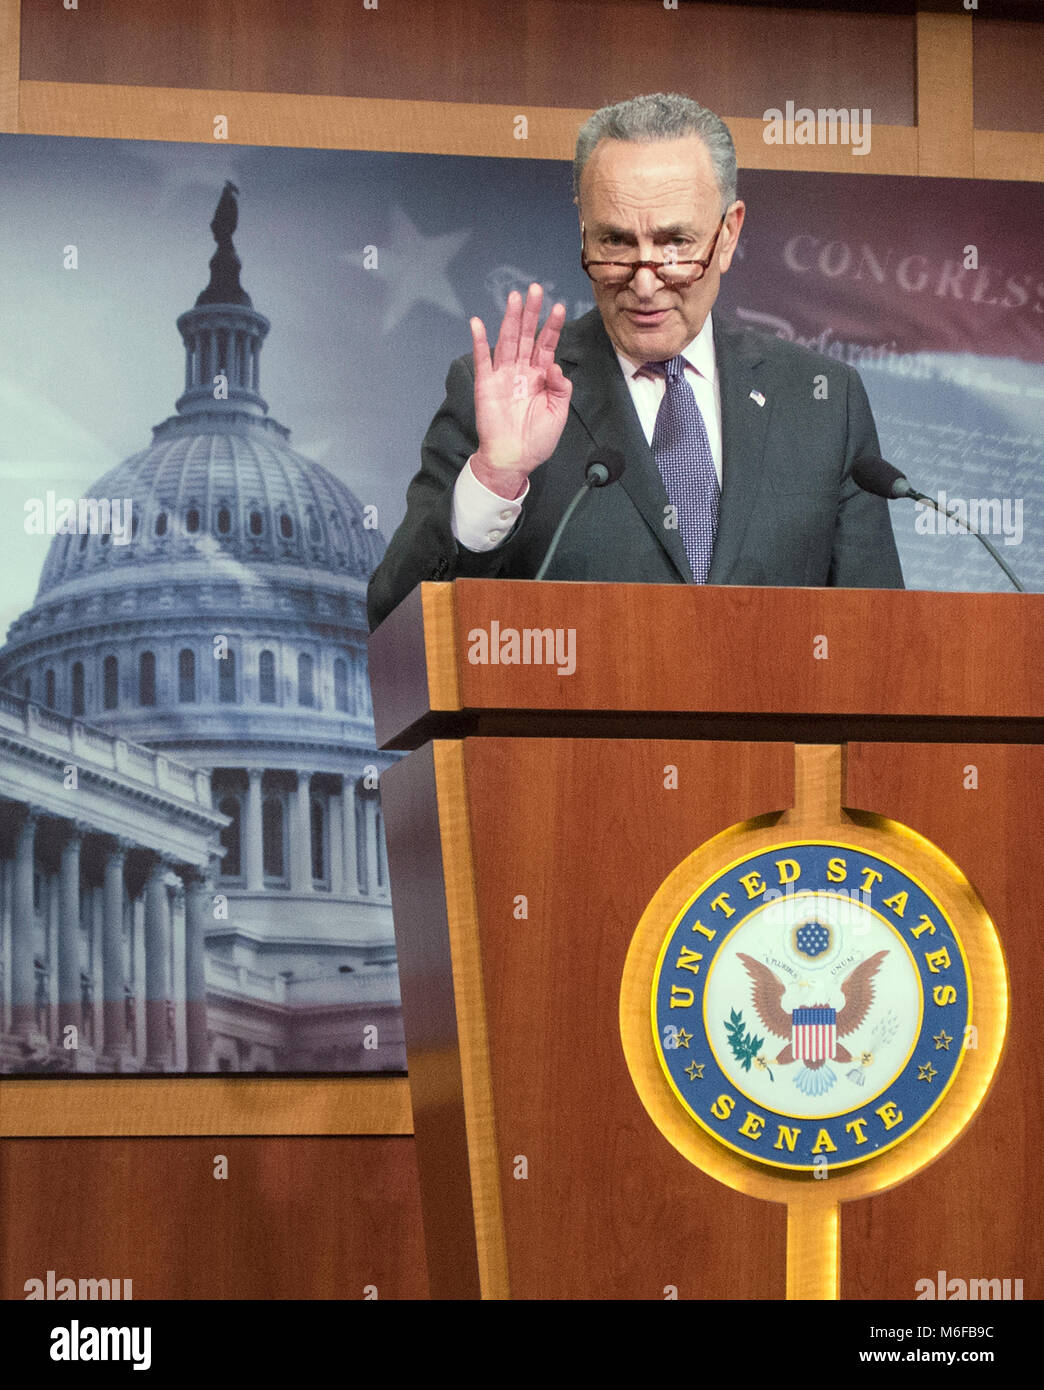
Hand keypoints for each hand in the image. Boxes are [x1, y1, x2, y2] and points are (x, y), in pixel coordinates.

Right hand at [469, 283, 572, 498]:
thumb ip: (560, 388)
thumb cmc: (537, 440)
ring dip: (510, 319)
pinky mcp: (486, 384)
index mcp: (541, 377)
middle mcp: (522, 371)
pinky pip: (482, 360)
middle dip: (531, 313)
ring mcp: (503, 375)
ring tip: (515, 297)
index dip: (552, 327)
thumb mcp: (558, 414)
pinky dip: (479, 341)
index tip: (558, 307)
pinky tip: (478, 323)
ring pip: (507, 341)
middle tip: (536, 289)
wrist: (513, 459)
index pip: (547, 345)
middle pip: (527, 336)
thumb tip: (555, 365)